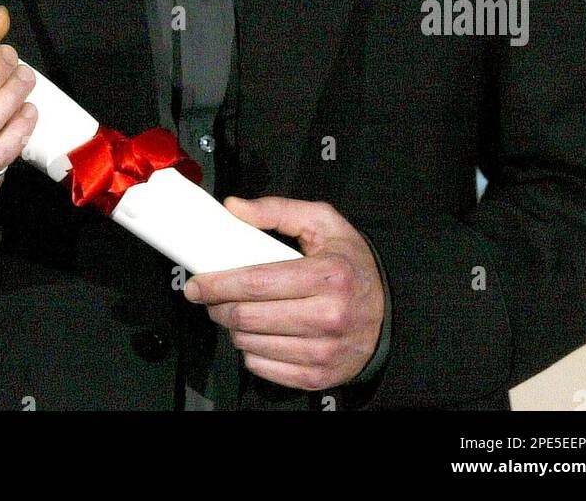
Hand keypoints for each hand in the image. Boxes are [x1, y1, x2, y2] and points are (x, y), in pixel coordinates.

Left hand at [183, 196, 384, 390]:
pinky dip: (250, 351)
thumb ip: (278, 211)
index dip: (218, 283)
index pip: (257, 282)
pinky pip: (262, 368)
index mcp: (328, 276)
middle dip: (218, 306)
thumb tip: (234, 208)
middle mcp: (328, 317)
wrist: (388, 315)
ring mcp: (323, 352)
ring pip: (250, 345)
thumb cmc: (351, 265)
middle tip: (210, 296)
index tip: (196, 283)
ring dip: (232, 328)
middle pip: (248, 317)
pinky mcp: (317, 377)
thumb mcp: (324, 224)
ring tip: (237, 312)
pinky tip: (258, 334)